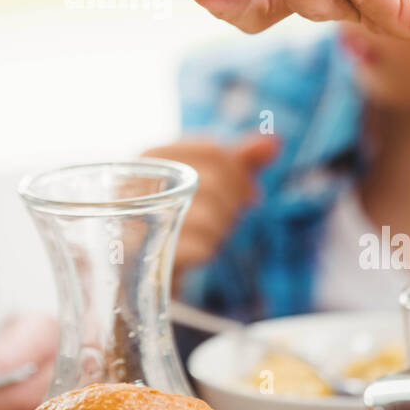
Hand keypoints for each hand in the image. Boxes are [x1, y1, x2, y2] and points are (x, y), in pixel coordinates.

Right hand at [144, 135, 279, 276]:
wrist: (134, 267)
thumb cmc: (174, 217)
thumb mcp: (204, 184)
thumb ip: (237, 162)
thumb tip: (275, 142)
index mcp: (151, 155)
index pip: (214, 152)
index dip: (241, 174)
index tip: (249, 193)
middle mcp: (138, 178)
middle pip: (214, 183)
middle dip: (232, 204)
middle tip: (227, 217)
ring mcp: (137, 216)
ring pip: (211, 217)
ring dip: (219, 230)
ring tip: (205, 234)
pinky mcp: (145, 256)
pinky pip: (201, 249)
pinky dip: (205, 251)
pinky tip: (193, 252)